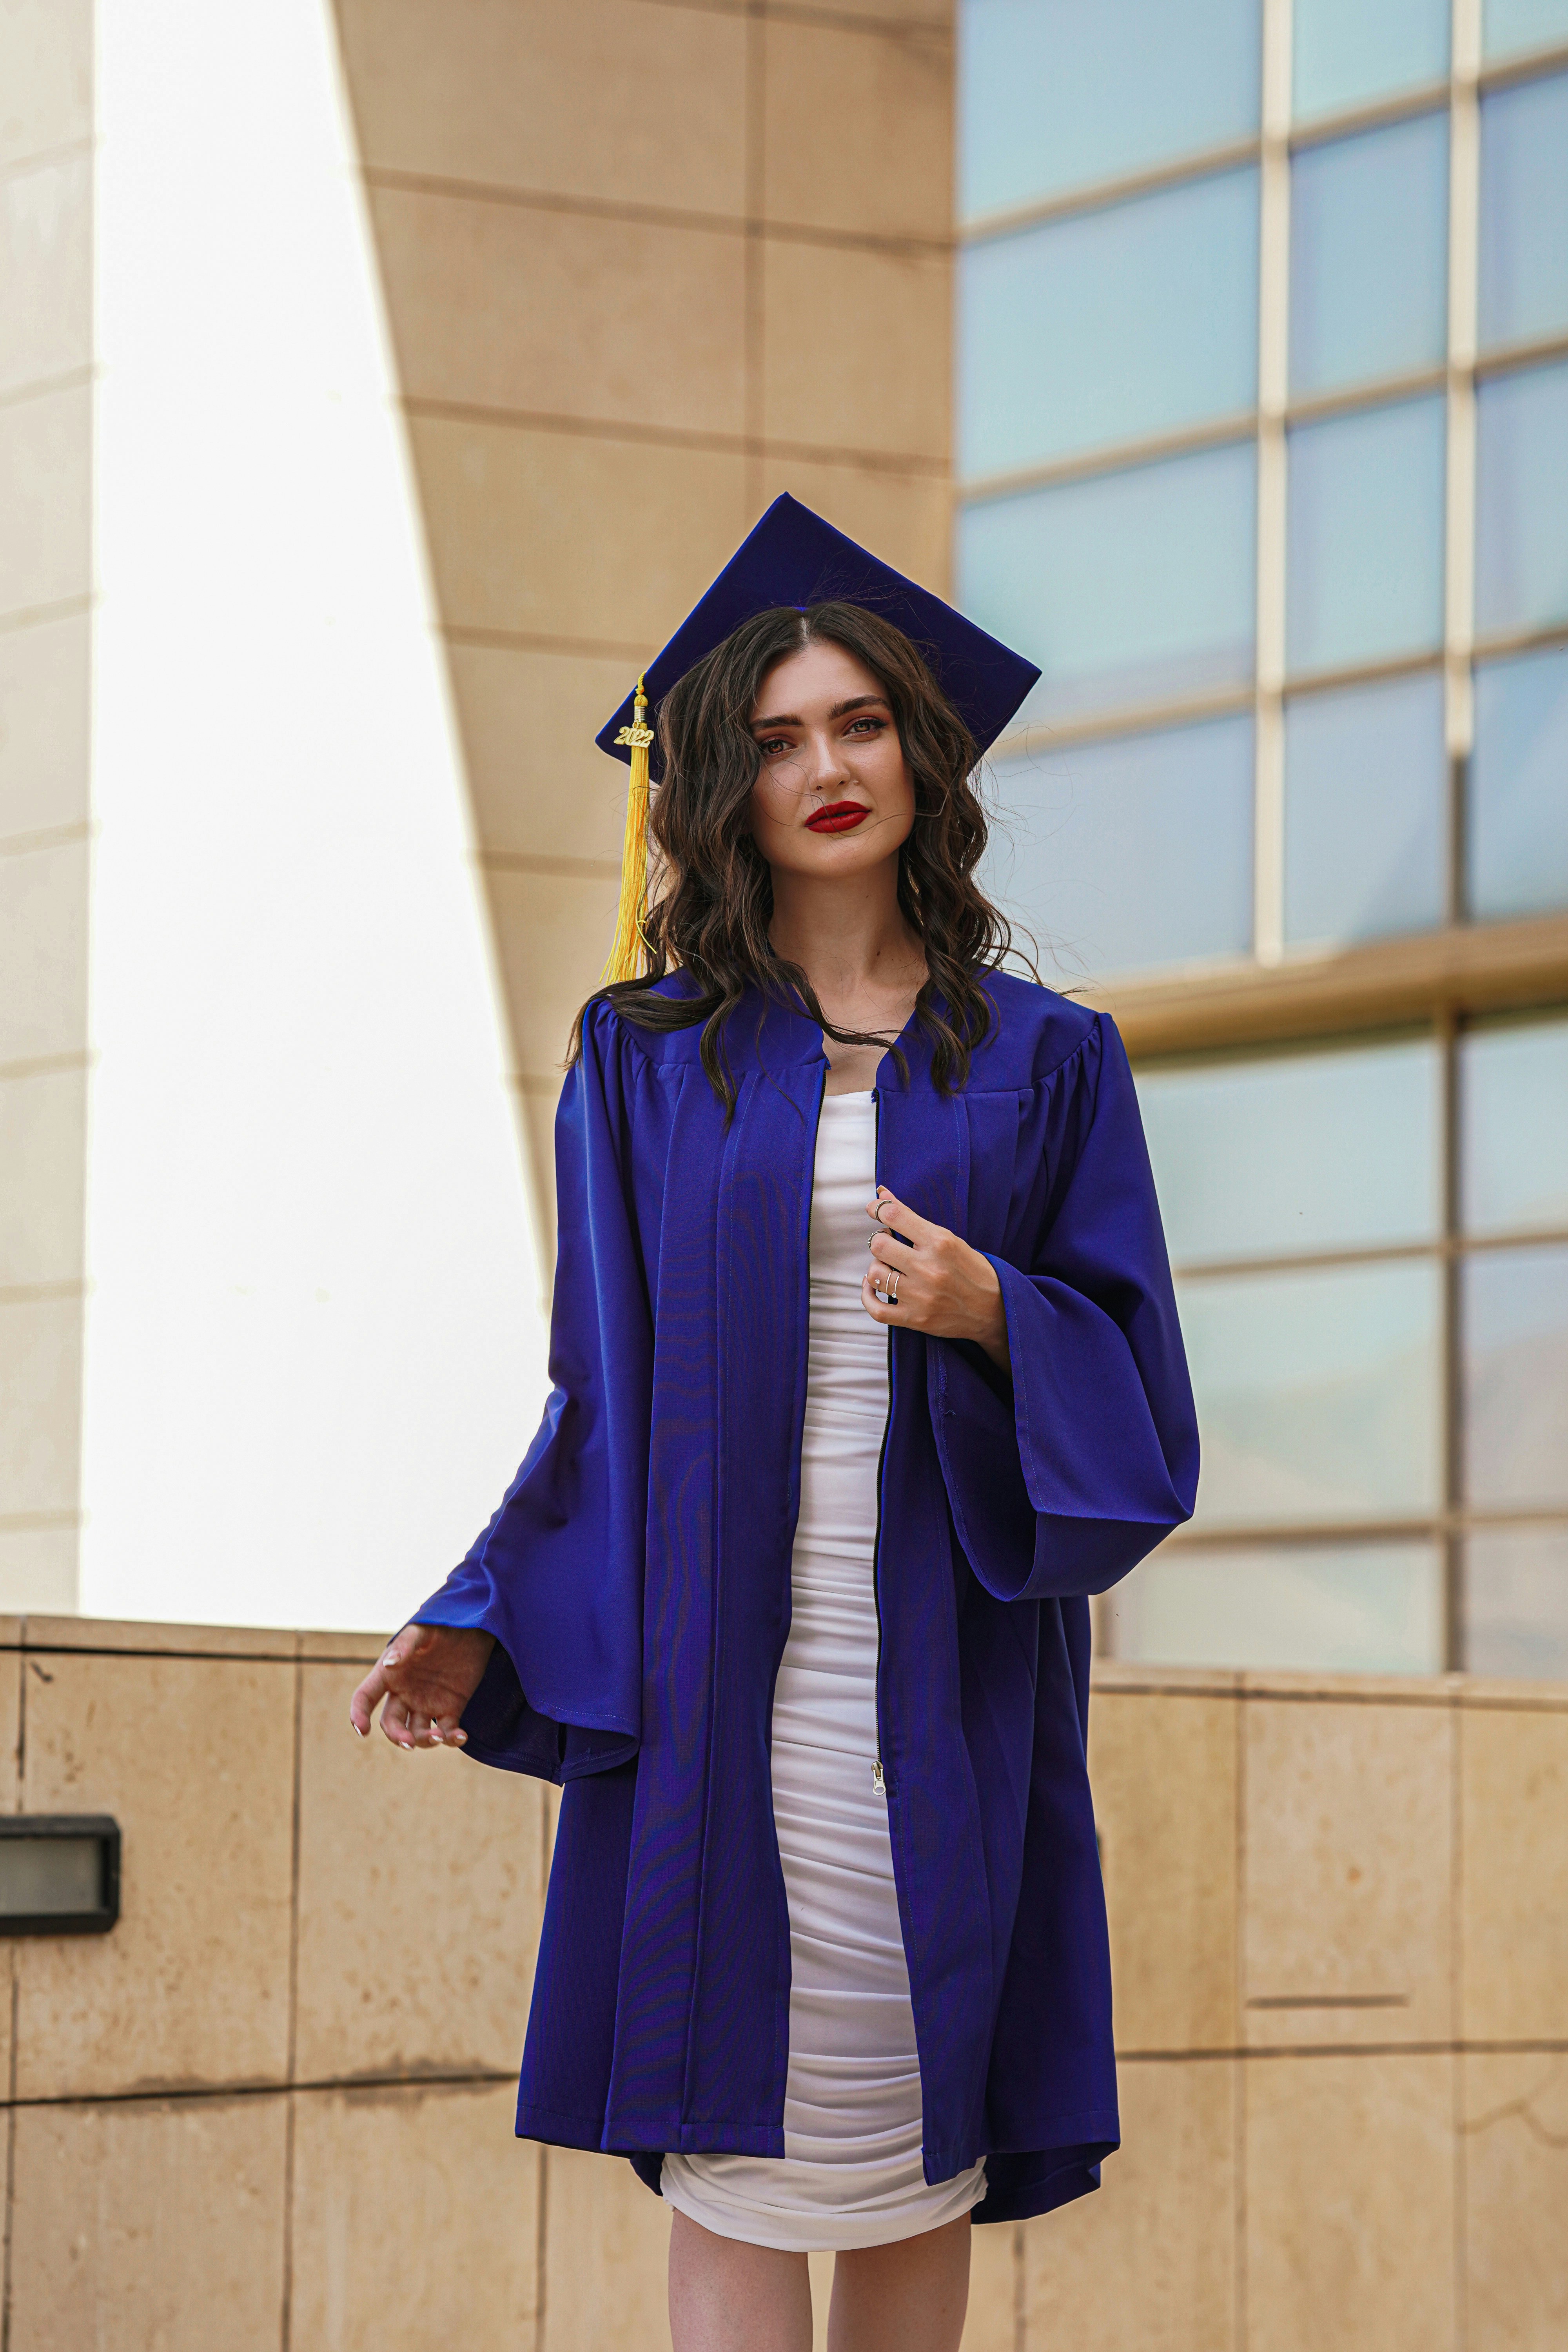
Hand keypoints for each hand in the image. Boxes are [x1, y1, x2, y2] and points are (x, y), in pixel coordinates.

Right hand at [348, 1623, 494, 1750]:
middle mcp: (404, 1694)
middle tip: (409, 1742)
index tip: (362, 1730)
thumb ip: (405, 1646)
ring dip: (425, 1741)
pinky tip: (460, 1736)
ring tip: (439, 1736)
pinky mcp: (450, 1709)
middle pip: (392, 1723)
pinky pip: (446, 1731)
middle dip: (397, 1736)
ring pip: (417, 1733)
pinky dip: (452, 1738)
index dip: (358, 1714)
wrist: (473, 1629)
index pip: (365, 1697)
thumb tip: (389, 1664)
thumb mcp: (421, 1631)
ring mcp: (427, 1704)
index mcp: (389, 1675)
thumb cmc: (441, 1627)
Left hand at [863, 1187, 1010, 1371]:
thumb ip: (913, 1219)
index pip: (894, 1215)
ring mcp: (921, 1296)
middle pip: (878, 1245)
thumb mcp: (950, 1239)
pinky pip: (876, 1309)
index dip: (877, 1207)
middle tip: (889, 1242)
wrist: (995, 1309)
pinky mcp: (915, 1319)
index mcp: (940, 1242)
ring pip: (875, 1275)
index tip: (874, 1207)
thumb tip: (882, 1194)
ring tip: (888, 1265)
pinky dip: (867, 1296)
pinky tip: (872, 1286)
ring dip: (876, 1266)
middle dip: (879, 1240)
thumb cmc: (972, 1270)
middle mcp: (929, 1268)